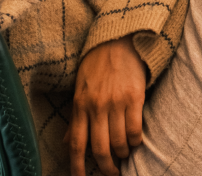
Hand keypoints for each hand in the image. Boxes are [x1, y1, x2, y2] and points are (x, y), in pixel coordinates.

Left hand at [66, 36, 146, 175]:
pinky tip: (135, 140)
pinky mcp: (134, 97)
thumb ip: (75, 117)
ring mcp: (116, 102)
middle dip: (106, 167)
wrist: (119, 39)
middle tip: (111, 172)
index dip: (77, 167)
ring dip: (122, 154)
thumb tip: (66, 142)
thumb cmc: (97, 65)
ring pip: (119, 142)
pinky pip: (135, 129)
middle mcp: (97, 106)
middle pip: (100, 148)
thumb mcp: (80, 89)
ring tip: (124, 154)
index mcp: (80, 105)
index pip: (77, 144)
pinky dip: (135, 140)